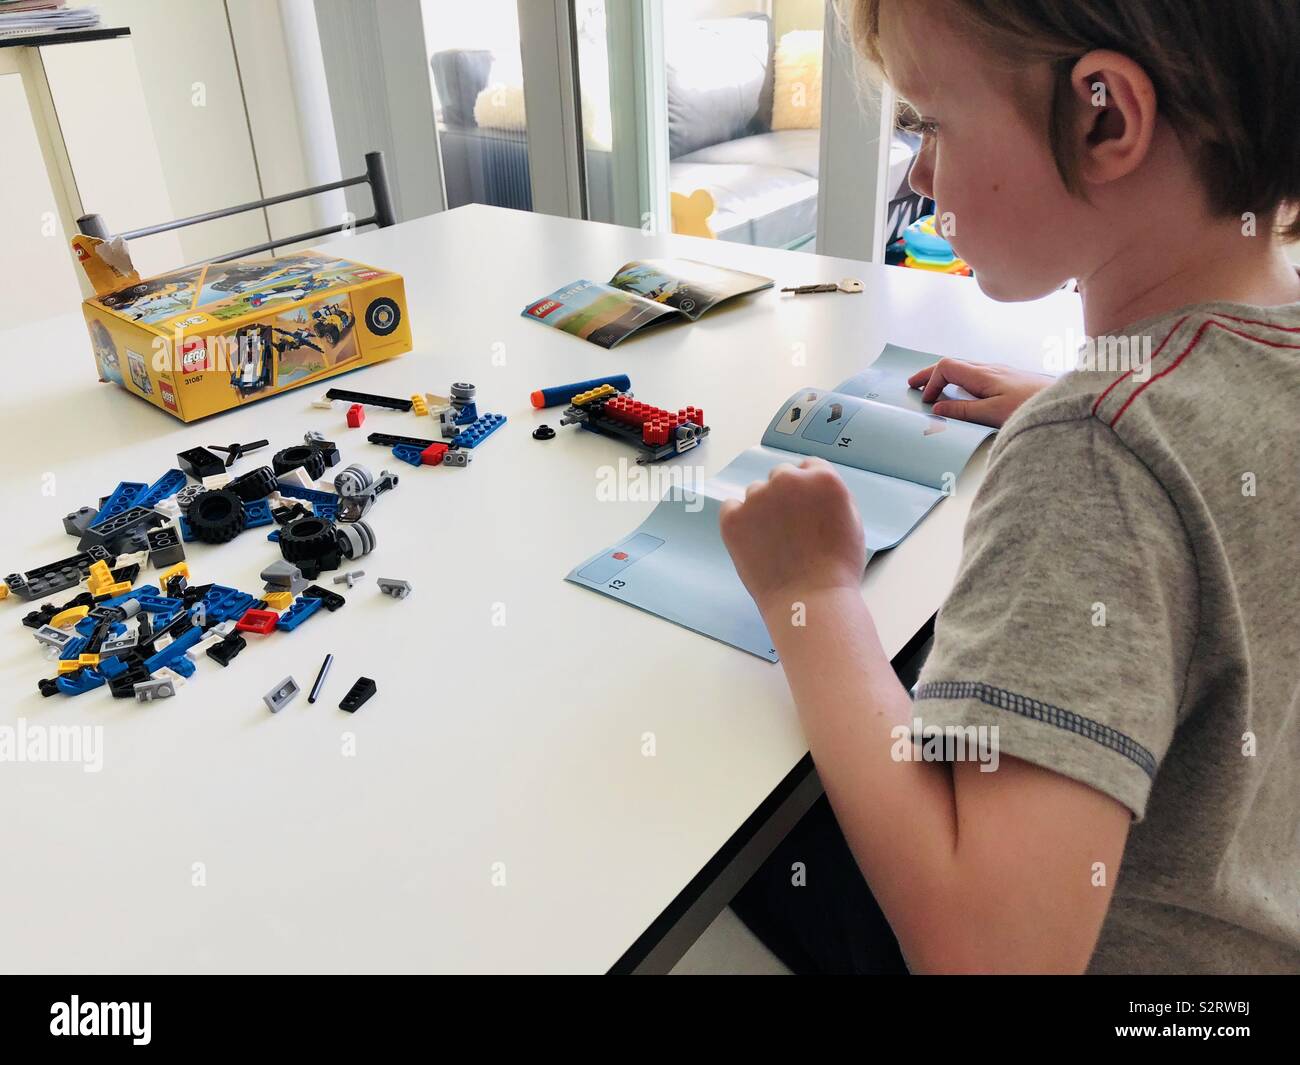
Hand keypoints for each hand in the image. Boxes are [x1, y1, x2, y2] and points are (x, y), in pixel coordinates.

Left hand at [720, 458, 865, 611]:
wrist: (810, 601)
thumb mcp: (851, 521)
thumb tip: (813, 485)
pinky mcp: (733, 518)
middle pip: (781, 475)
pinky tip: (753, 542)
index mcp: (822, 478)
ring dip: (763, 509)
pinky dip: (739, 521)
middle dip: (786, 496)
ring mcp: (757, 498)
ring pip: (756, 492)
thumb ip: (831, 495)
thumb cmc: (837, 568)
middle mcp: (788, 480)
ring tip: (775, 542)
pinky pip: (731, 508)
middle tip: (791, 528)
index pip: (809, 466)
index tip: (806, 506)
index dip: (808, 488)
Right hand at [907, 358, 1052, 426]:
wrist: (1064, 401)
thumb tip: (937, 409)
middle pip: (952, 364)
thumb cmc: (1031, 406)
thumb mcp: (993, 413)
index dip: (931, 381)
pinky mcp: (1007, 379)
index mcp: (982, 375)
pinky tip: (960, 391)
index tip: (926, 401)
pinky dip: (959, 380)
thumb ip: (963, 410)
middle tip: (912, 384)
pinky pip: (974, 374)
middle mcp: (989, 369)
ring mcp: (998, 372)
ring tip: (932, 389)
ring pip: (963, 368)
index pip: (946, 367)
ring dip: (944, 377)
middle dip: (930, 374)